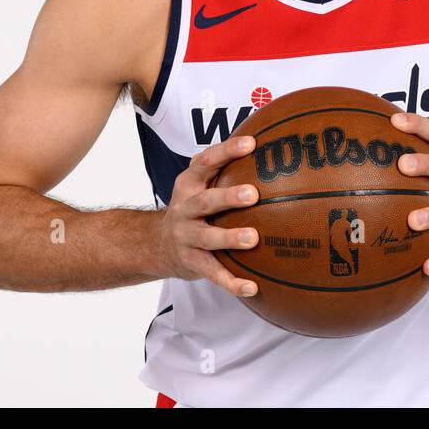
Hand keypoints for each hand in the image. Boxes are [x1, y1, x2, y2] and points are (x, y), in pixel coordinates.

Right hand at [158, 134, 261, 297]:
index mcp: (189, 184)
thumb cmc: (193, 207)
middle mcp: (184, 209)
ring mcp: (186, 237)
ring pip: (207, 238)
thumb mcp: (201, 184)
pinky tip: (252, 287)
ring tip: (253, 238)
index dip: (226, 151)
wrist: (156, 244)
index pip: (205, 162)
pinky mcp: (191, 263)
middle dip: (227, 197)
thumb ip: (227, 167)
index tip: (251, 143)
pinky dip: (232, 282)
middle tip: (252, 194)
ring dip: (229, 238)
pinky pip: (212, 273)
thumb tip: (272, 141)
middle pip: (204, 202)